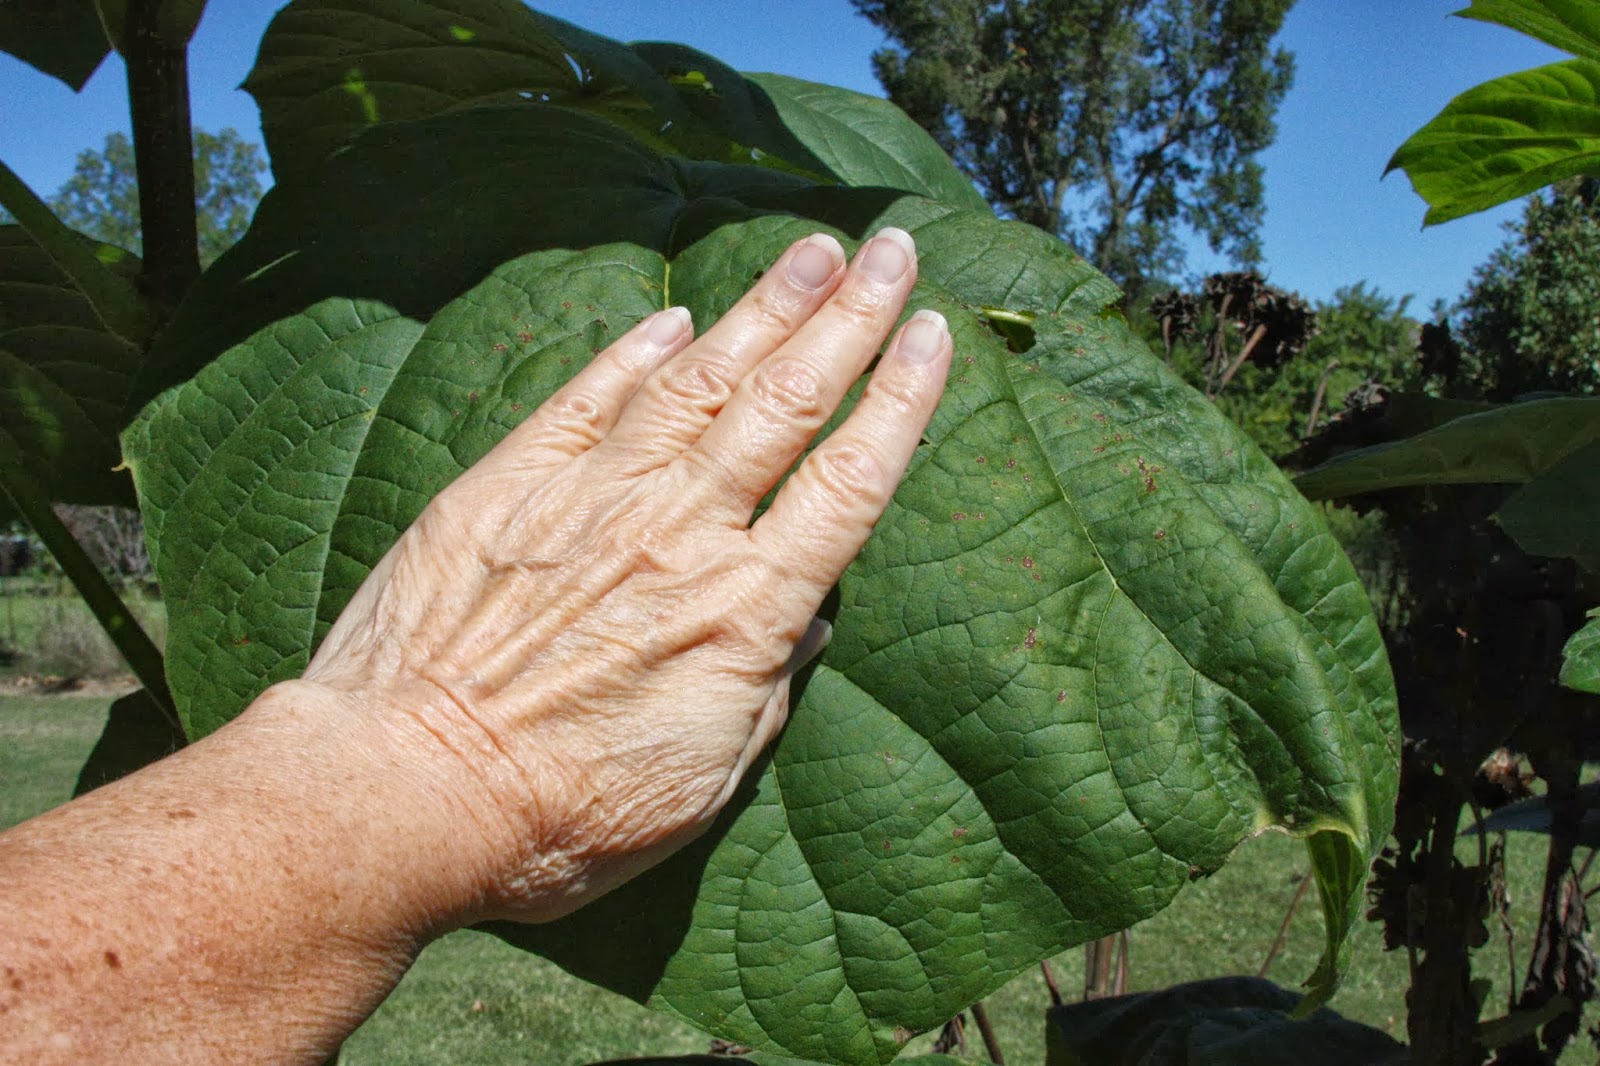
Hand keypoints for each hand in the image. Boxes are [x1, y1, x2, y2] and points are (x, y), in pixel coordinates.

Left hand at [294, 227, 951, 922]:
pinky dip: (634, 352)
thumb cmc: (557, 818)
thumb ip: (760, 692)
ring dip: (763, 308)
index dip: (899, 399)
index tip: (934, 334)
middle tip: (894, 251)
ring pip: (697, 382)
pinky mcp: (508, 486)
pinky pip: (587, 400)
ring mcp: (592, 499)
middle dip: (849, 317)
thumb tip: (807, 624)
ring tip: (814, 249)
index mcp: (744, 611)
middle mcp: (680, 533)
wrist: (403, 793)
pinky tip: (672, 319)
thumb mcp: (697, 787)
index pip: (849, 481)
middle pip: (786, 403)